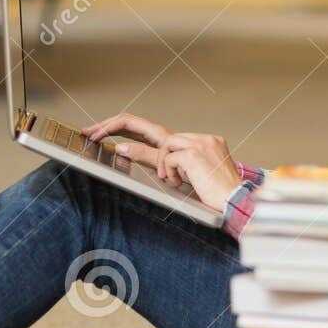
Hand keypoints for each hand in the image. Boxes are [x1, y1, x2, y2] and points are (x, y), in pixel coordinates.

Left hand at [82, 113, 241, 212]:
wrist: (237, 201)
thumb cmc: (213, 196)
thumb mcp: (181, 178)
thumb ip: (160, 164)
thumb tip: (125, 152)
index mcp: (192, 142)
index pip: (152, 130)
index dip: (124, 128)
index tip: (100, 133)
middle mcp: (194, 137)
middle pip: (145, 125)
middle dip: (113, 127)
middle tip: (90, 132)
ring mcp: (195, 142)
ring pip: (160, 145)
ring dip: (162, 165)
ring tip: (178, 180)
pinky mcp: (193, 152)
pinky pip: (168, 159)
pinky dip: (171, 172)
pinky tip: (186, 180)